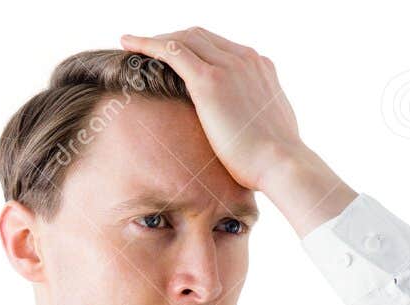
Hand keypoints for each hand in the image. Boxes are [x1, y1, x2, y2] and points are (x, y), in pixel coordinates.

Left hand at [121, 28, 354, 235]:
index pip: (218, 46)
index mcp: (259, 67)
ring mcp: (228, 66)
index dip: (191, 48)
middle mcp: (244, 58)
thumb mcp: (267, 130)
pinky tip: (128, 44)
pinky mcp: (210, 80)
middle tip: (145, 50)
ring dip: (155, 39)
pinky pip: (172, 51)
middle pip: (199, 36)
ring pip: (183, 39)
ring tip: (130, 45)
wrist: (282, 164)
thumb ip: (253, 119)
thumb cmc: (274, 160)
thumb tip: (244, 131)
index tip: (171, 59)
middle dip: (170, 39)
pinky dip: (147, 44)